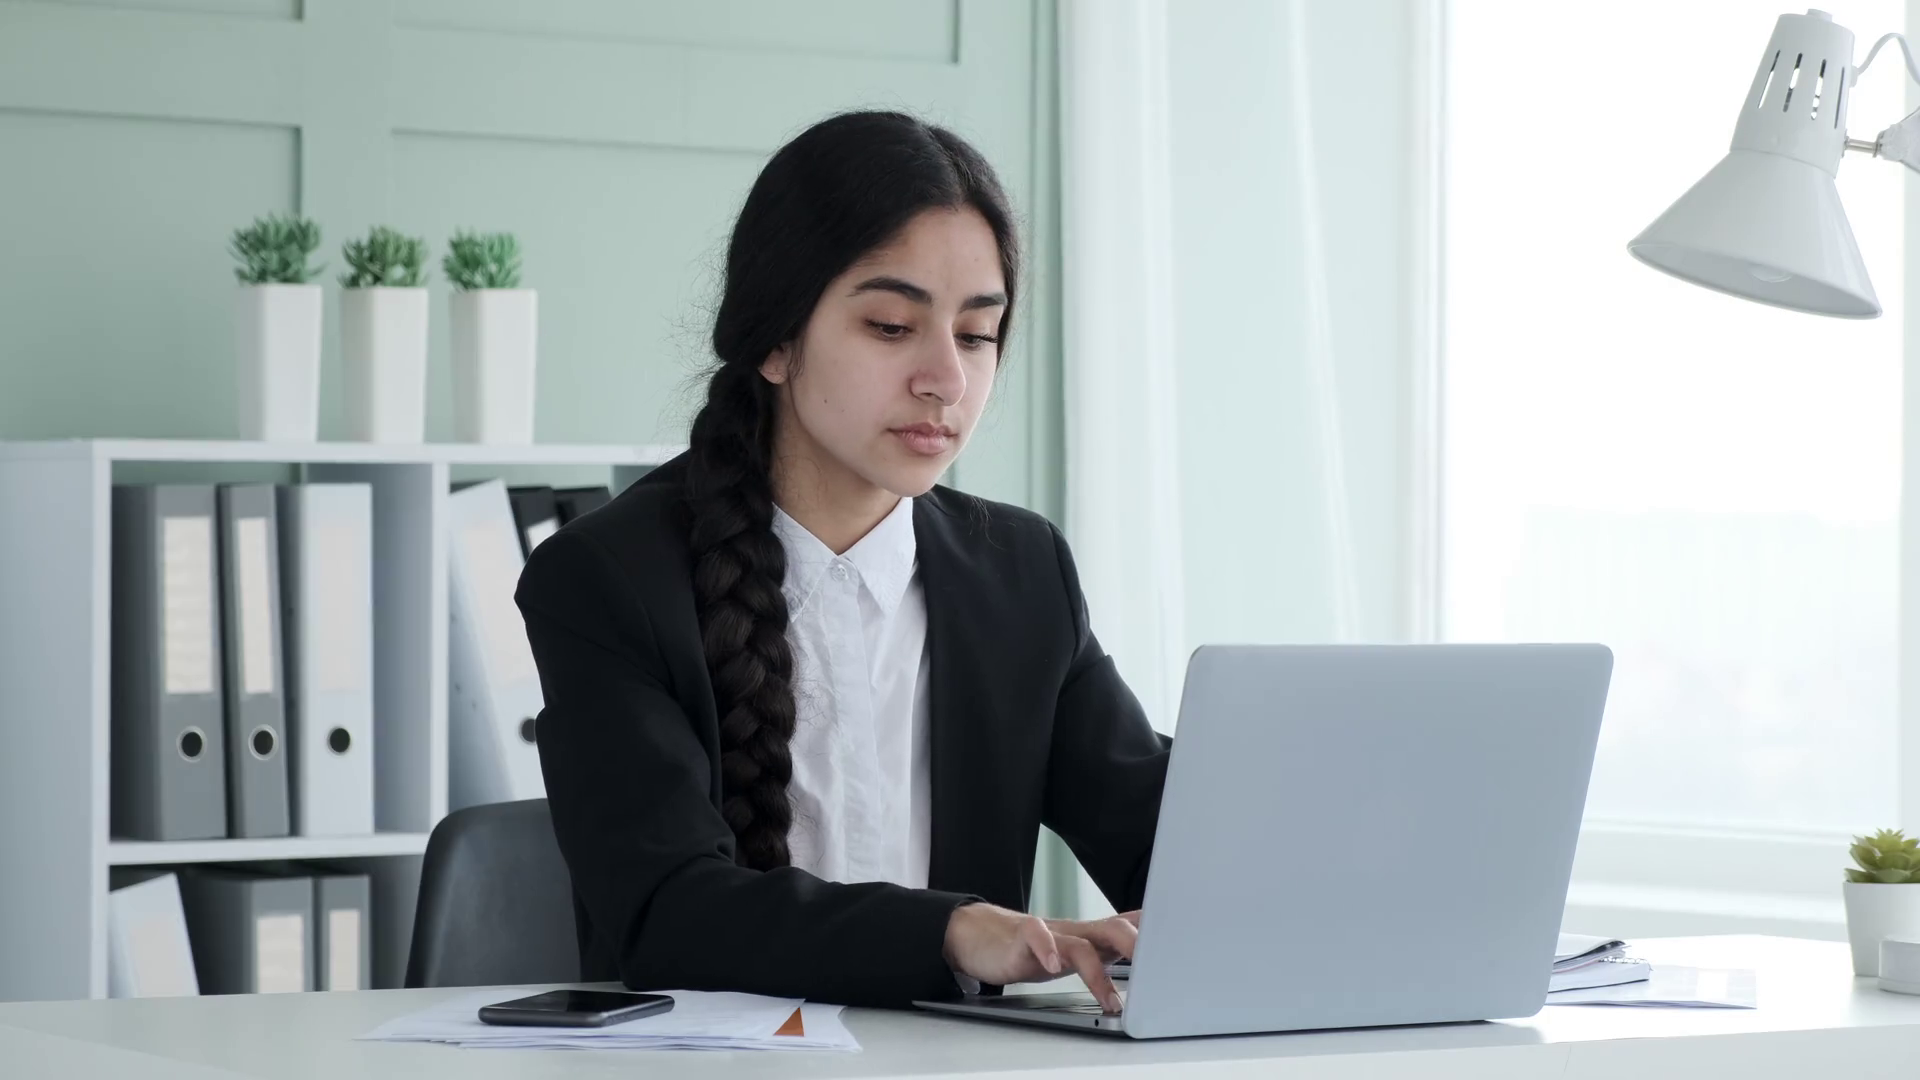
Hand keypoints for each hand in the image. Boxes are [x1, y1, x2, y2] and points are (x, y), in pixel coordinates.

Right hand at [942, 904, 1139, 1011]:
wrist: (978, 935)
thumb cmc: (1031, 947)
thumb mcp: (1075, 947)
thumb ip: (1108, 947)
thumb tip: (1144, 945)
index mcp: (1091, 936)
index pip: (1130, 928)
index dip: (1156, 934)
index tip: (1181, 942)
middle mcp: (1075, 932)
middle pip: (1113, 929)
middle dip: (1137, 947)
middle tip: (1155, 971)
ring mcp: (1050, 934)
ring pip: (1081, 944)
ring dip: (1098, 973)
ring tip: (1110, 1001)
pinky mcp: (1021, 939)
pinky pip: (1036, 936)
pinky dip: (1046, 949)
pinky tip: (1051, 967)